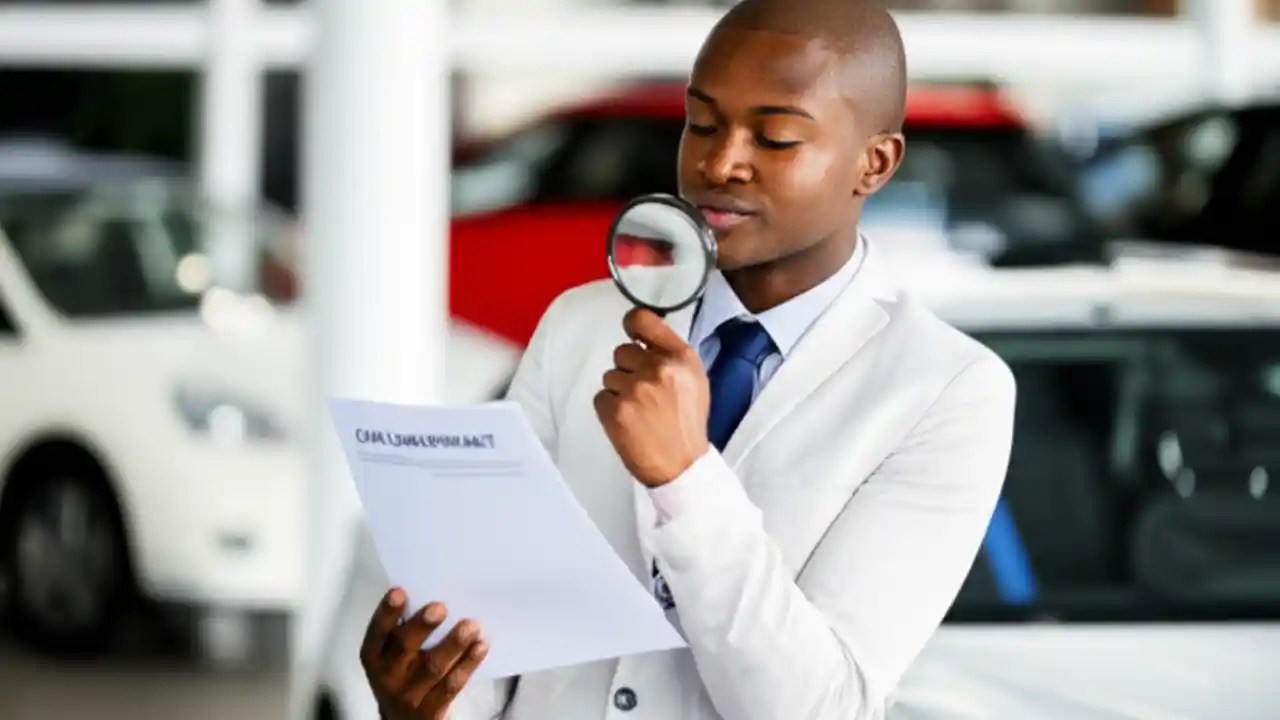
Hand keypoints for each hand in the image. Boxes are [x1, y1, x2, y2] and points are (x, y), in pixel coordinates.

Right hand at [360, 588, 489, 719]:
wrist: (403, 719)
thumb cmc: (401, 672)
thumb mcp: (391, 654)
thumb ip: (403, 629)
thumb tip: (431, 593)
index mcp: (374, 655)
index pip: (377, 632)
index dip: (386, 613)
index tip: (399, 592)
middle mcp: (387, 675)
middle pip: (404, 647)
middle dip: (422, 626)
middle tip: (440, 607)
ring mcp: (409, 695)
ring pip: (433, 667)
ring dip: (453, 644)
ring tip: (471, 626)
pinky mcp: (431, 709)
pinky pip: (452, 685)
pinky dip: (468, 664)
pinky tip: (480, 646)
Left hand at [594, 307, 710, 486]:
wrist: (681, 466)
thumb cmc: (686, 425)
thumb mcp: (694, 381)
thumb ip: (670, 356)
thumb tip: (643, 339)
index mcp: (681, 358)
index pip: (644, 320)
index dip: (632, 324)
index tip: (631, 332)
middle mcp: (658, 368)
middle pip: (622, 351)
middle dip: (628, 370)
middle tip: (645, 395)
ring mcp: (635, 389)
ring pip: (610, 376)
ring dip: (619, 392)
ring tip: (640, 413)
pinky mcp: (616, 409)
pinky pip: (600, 397)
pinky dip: (610, 410)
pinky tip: (629, 423)